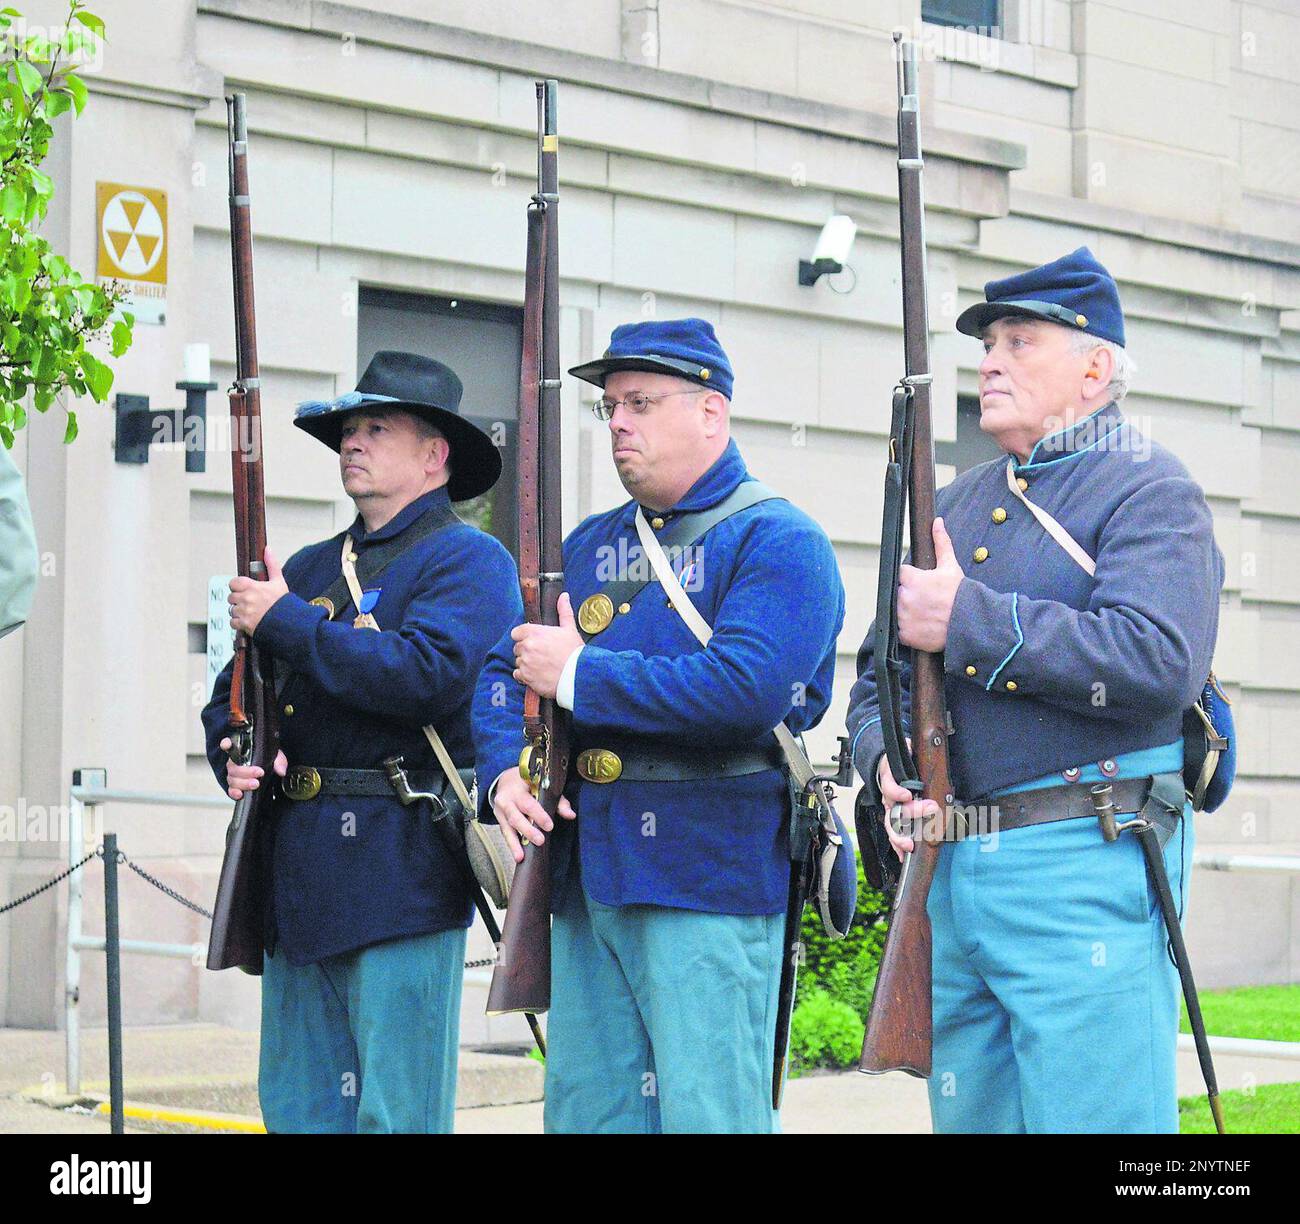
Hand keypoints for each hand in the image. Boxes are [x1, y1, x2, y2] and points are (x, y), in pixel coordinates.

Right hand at [219, 739, 287, 800]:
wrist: (268, 773)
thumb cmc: (268, 760)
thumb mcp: (276, 757)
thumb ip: (279, 761)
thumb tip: (281, 771)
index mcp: (242, 751)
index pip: (230, 746)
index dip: (226, 744)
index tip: (227, 744)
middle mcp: (234, 763)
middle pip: (233, 767)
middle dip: (246, 771)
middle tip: (260, 773)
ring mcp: (233, 775)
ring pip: (232, 779)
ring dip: (244, 783)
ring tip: (256, 784)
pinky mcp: (235, 787)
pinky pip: (231, 790)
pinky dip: (234, 792)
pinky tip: (240, 794)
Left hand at [228, 546, 288, 635]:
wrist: (289, 622)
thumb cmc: (284, 603)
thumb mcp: (279, 581)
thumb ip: (271, 564)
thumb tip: (268, 550)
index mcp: (252, 587)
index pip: (233, 583)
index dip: (238, 586)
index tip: (244, 590)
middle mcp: (246, 599)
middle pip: (231, 597)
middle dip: (238, 600)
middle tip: (249, 602)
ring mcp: (244, 612)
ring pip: (232, 610)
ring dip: (239, 612)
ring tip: (250, 612)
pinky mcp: (244, 624)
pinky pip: (233, 622)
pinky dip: (238, 623)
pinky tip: (248, 621)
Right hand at [490, 766, 576, 863]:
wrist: (504, 780)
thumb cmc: (527, 782)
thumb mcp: (543, 785)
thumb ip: (558, 800)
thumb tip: (570, 815)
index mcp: (518, 788)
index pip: (528, 803)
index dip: (539, 815)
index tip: (549, 825)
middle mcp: (506, 800)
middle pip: (515, 817)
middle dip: (527, 830)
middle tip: (540, 840)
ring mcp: (500, 811)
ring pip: (507, 828)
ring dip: (515, 843)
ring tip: (521, 856)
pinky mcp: (499, 820)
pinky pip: (505, 834)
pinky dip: (512, 845)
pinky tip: (518, 856)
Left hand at [511, 592, 582, 698]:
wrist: (577, 676)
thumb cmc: (574, 653)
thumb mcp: (570, 629)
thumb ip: (564, 611)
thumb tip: (563, 596)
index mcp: (535, 633)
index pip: (516, 632)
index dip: (523, 636)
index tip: (532, 640)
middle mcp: (527, 647)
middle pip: (517, 647)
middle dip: (526, 650)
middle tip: (540, 654)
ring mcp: (525, 662)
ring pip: (518, 661)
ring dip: (526, 663)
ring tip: (541, 666)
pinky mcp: (526, 677)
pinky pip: (518, 675)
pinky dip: (525, 676)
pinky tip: (537, 675)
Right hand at [875, 739, 940, 861]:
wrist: (887, 764)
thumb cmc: (902, 759)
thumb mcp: (905, 749)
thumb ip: (910, 749)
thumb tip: (916, 746)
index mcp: (889, 778)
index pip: (889, 785)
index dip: (896, 791)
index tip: (907, 794)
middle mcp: (887, 796)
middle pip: (894, 808)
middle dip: (913, 812)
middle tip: (931, 809)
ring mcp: (889, 809)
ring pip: (890, 825)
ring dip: (899, 837)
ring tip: (909, 845)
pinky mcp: (893, 819)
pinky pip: (893, 834)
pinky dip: (898, 846)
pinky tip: (904, 855)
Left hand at [897, 517, 963, 652]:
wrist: (970, 623)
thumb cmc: (960, 594)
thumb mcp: (951, 565)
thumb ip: (941, 542)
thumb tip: (937, 522)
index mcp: (911, 578)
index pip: (903, 574)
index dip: (915, 578)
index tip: (927, 585)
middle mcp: (903, 597)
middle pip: (901, 593)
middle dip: (912, 595)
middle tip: (930, 600)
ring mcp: (903, 617)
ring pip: (900, 611)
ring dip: (911, 612)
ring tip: (930, 613)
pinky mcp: (905, 634)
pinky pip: (902, 630)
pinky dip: (911, 629)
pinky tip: (926, 625)